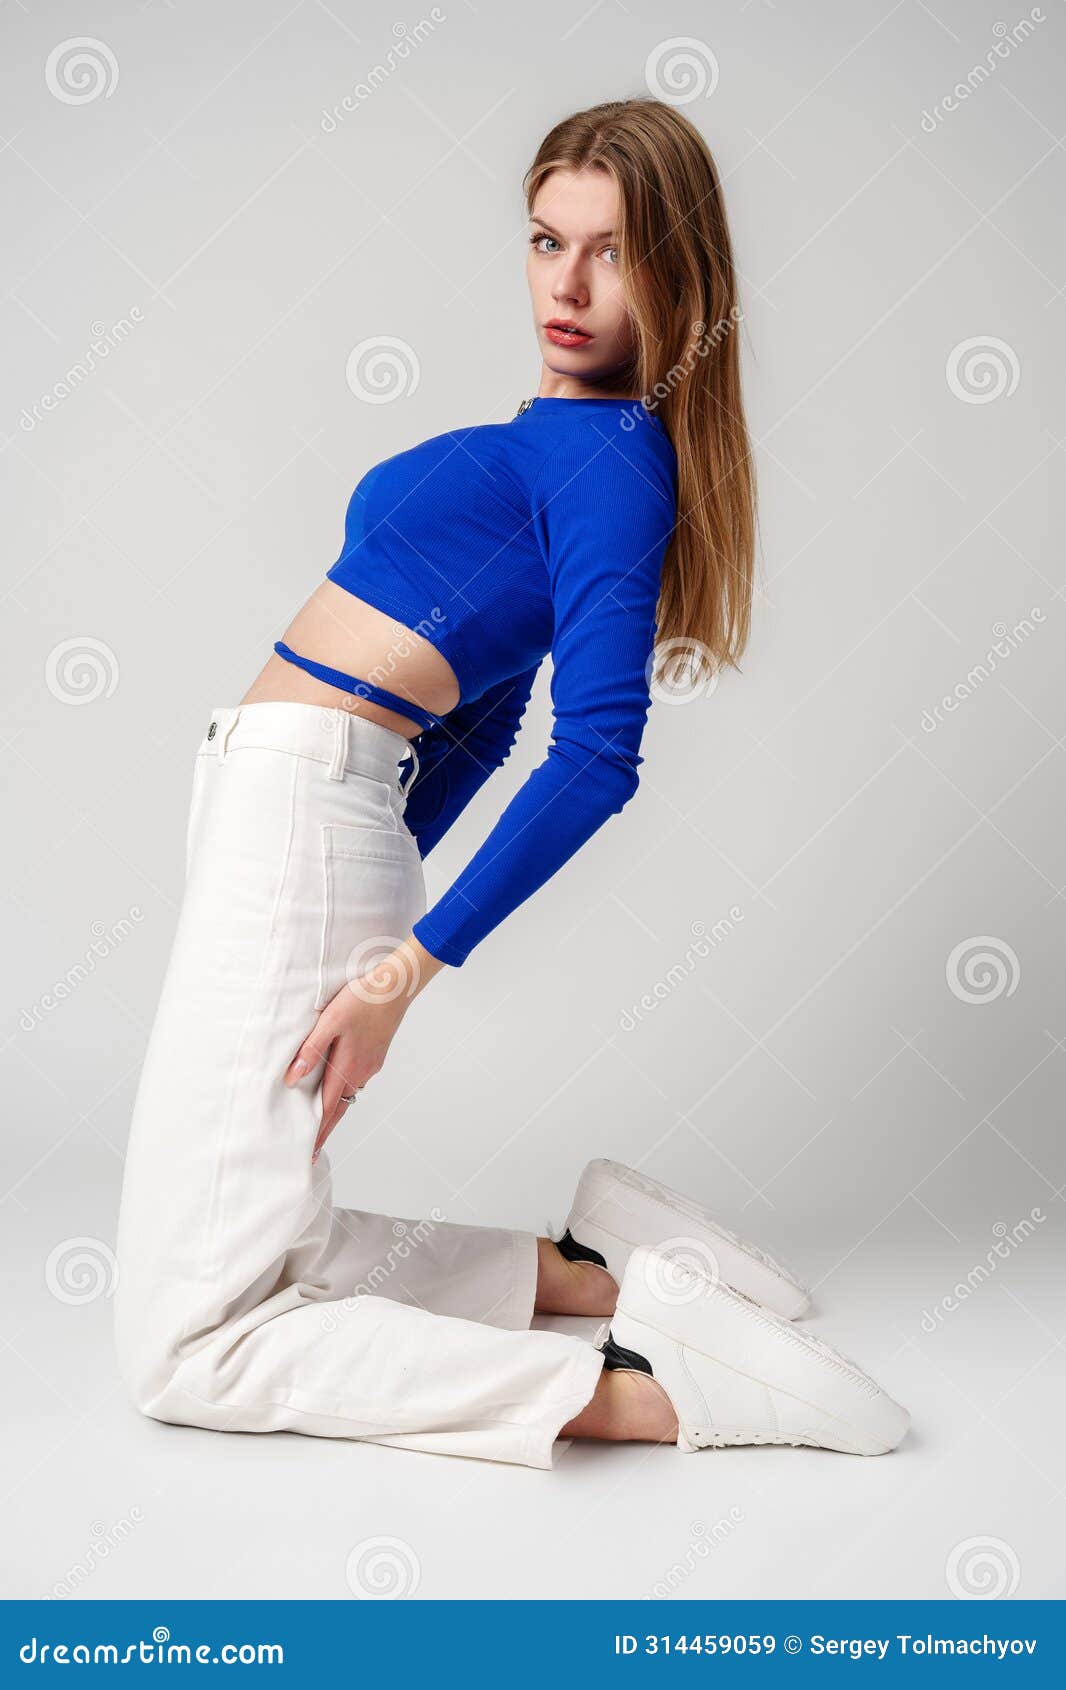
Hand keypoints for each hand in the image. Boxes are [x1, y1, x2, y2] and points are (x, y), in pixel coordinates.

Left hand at [283, 936, 445, 1161]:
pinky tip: (338, 1084)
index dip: (317, 1131)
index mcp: (347, 1067)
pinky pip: (357, 1079)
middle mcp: (361, 1072)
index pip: (327, 1109)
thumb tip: (292, 1079)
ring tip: (320, 1120)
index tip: (308, 1151)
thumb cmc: (362, 1000)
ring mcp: (371, 1065)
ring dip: (334, 1109)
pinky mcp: (376, 1055)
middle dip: (325, 1129)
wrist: (396, 987)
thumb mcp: (330, 1021)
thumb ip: (311, 1050)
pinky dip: (344, 1090)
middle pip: (339, 1108)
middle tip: (313, 1148)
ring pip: (349, 1093)